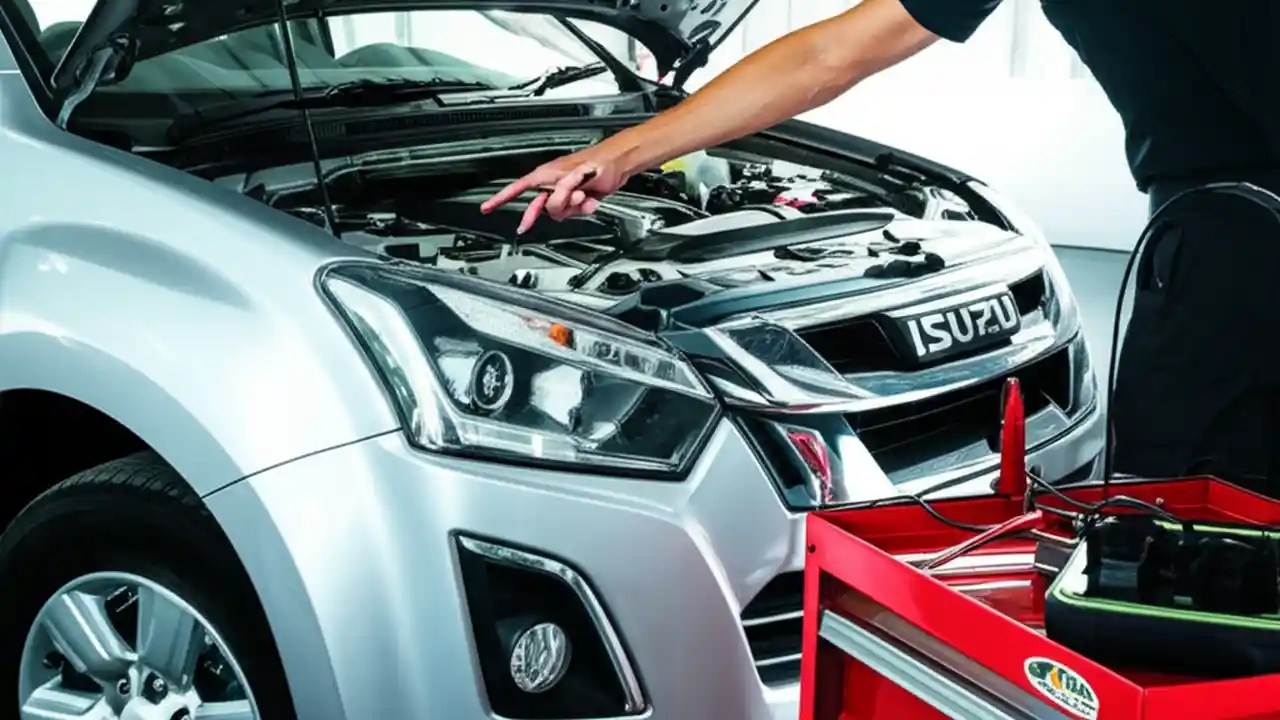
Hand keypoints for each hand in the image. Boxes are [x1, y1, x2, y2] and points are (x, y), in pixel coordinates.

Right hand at [480, 144, 632, 233]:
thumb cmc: (600, 162)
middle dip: (544, 212)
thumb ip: (563, 191)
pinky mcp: (576, 198)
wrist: (619, 163)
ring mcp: (564, 191)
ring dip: (573, 208)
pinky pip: (573, 213)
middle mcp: (553, 183)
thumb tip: (555, 200)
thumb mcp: (578, 177)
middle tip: (525, 227)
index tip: (486, 207)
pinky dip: (583, 209)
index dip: (500, 198)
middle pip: (538, 206)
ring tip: (585, 195)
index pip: (518, 187)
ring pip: (558, 212)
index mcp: (548, 174)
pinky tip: (592, 201)